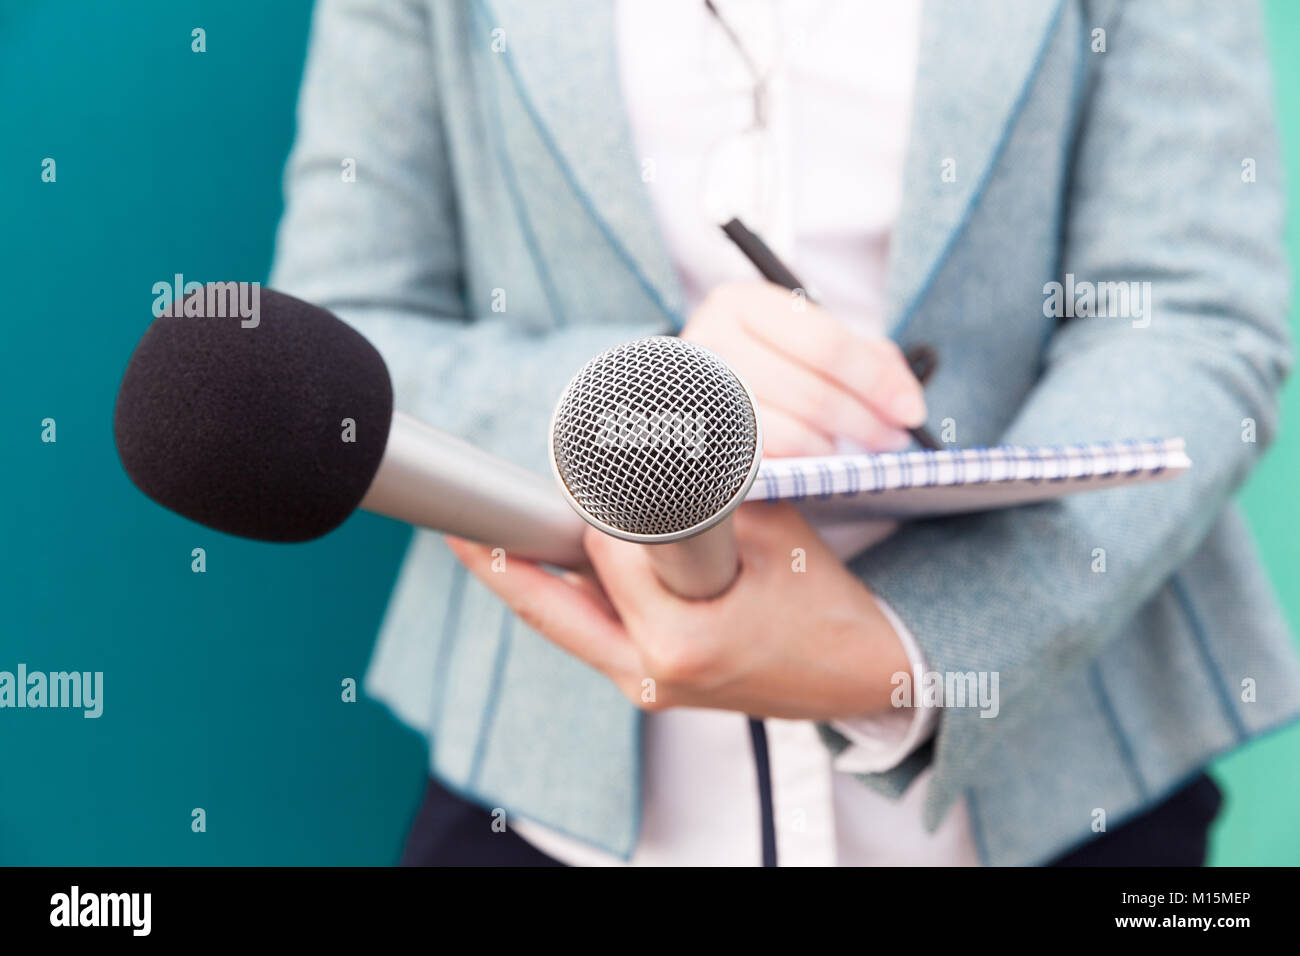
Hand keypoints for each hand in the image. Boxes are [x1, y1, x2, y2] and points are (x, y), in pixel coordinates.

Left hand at [445, 503, 909, 719]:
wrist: (862, 675)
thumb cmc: (823, 603)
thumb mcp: (768, 533)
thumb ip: (701, 496)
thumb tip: (645, 448)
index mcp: (681, 643)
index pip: (604, 554)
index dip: (582, 504)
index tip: (546, 468)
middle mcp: (650, 676)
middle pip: (549, 607)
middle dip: (500, 560)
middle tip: (451, 521)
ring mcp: (646, 688)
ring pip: (563, 624)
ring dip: (527, 579)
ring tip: (481, 534)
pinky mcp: (649, 687)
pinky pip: (589, 636)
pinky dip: (565, 598)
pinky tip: (541, 564)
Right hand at [680, 281, 926, 456]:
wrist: (695, 386)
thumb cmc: (769, 357)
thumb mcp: (814, 338)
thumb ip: (869, 360)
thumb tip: (907, 403)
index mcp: (745, 303)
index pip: (826, 344)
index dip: (875, 381)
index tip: (910, 411)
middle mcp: (713, 343)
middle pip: (812, 392)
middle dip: (865, 422)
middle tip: (892, 439)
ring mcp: (701, 396)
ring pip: (792, 431)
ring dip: (833, 446)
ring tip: (848, 445)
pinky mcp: (703, 440)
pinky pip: (769, 461)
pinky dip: (802, 460)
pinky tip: (813, 453)